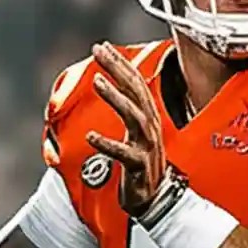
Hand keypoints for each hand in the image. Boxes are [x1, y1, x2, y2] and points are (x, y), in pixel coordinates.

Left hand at [85, 43, 167, 215]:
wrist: (156, 201)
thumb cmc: (142, 166)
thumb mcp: (137, 133)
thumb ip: (129, 110)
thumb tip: (114, 86)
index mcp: (149, 118)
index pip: (137, 84)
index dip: (121, 64)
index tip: (103, 46)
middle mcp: (151, 128)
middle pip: (137, 93)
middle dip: (119, 70)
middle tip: (100, 52)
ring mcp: (147, 148)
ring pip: (134, 118)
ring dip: (116, 99)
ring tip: (98, 82)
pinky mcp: (139, 168)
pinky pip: (124, 155)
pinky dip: (108, 145)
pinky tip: (92, 136)